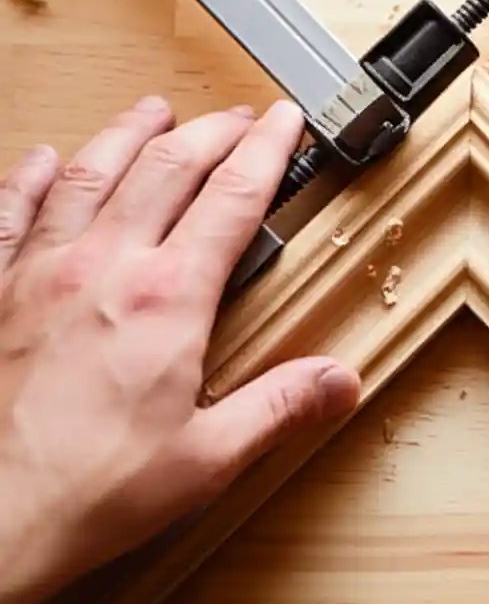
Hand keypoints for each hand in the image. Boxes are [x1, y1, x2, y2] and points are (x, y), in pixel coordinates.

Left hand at [0, 98, 360, 603]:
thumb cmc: (89, 492)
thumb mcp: (210, 457)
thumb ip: (280, 406)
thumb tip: (340, 379)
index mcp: (167, 300)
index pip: (231, 199)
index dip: (264, 151)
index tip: (282, 123)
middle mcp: (102, 268)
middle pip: (165, 169)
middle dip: (208, 133)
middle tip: (234, 118)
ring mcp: (38, 273)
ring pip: (90, 174)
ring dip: (129, 135)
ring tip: (152, 111)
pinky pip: (9, 214)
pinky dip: (30, 179)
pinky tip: (43, 161)